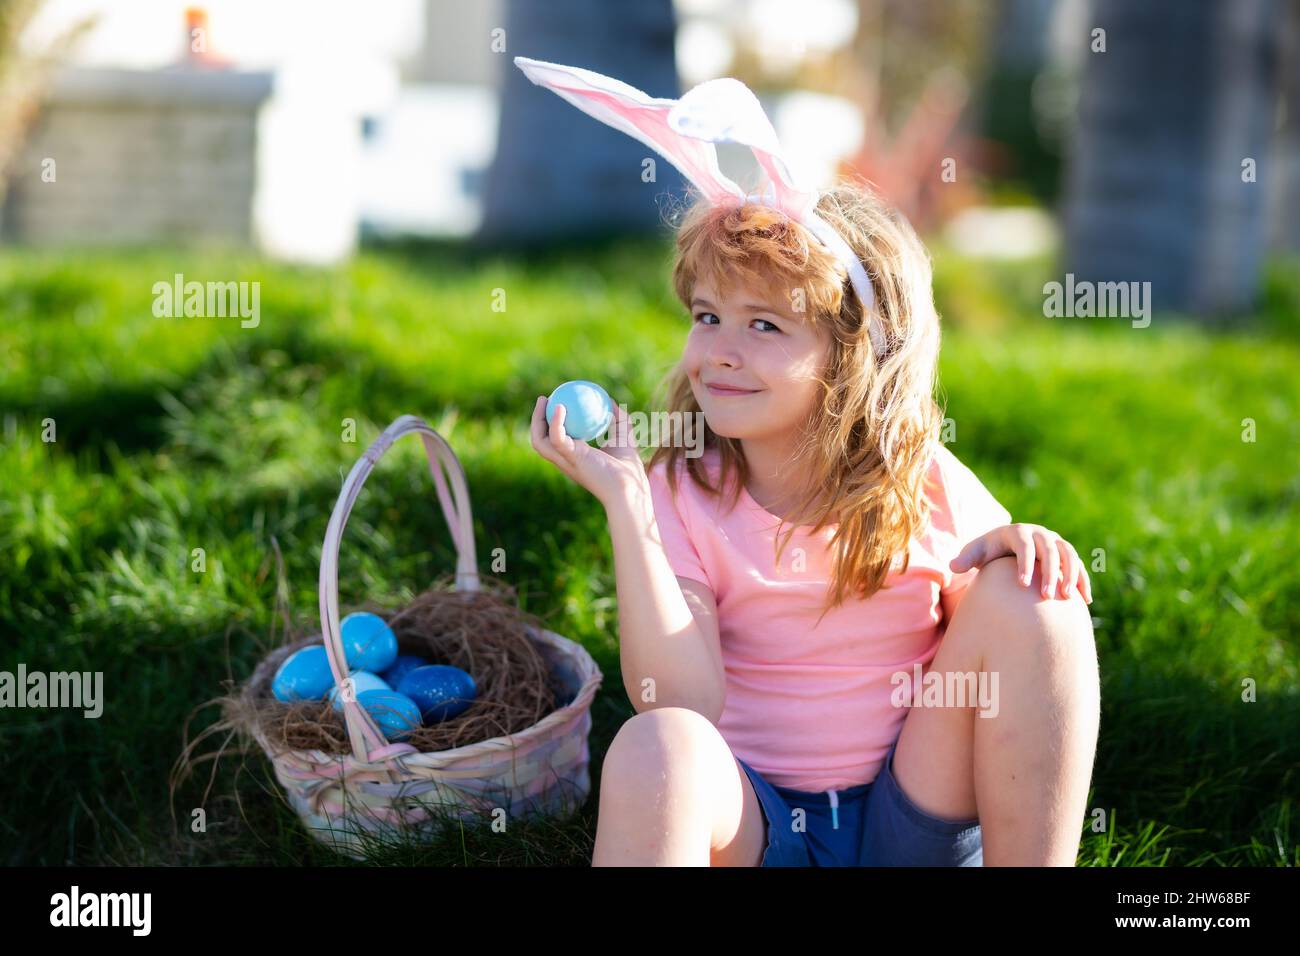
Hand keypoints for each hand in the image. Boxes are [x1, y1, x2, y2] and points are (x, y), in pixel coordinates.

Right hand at [529, 395, 647, 508]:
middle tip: (543, 399)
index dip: (549, 422)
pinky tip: (560, 407)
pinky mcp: (572, 459)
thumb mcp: (623, 437)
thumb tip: (610, 401)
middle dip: (537, 420)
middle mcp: (566, 460)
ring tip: (544, 400)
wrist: (630, 488)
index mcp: (574, 457)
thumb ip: (618, 420)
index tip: (554, 402)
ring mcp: (567, 461)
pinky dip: (555, 423)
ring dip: (537, 420)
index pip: (554, 439)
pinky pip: (557, 439)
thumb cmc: (628, 469)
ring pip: (540, 441)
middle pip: (540, 440)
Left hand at [949, 523, 1092, 603]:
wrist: (1007, 546)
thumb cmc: (988, 551)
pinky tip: (1085, 600)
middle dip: (1049, 572)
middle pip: (1049, 550)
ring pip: (1068, 556)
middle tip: (1046, 596)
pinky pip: (1078, 565)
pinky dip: (1082, 580)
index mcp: (1017, 531)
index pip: (1023, 546)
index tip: (1022, 585)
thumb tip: (952, 566)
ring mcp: (1055, 542)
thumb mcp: (976, 553)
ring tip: (1067, 598)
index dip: (1024, 564)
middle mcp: (1040, 534)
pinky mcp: (1065, 554)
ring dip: (1070, 575)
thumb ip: (966, 558)